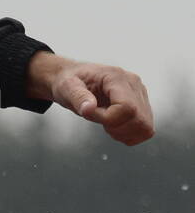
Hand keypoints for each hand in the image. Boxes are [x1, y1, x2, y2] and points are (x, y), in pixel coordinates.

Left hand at [30, 54, 155, 145]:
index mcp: (117, 77)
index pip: (127, 108)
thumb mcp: (66, 87)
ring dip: (123, 133)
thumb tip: (88, 108)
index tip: (88, 113)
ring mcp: (141, 95)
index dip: (107, 118)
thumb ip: (77, 96)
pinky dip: (129, 135)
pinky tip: (113, 126)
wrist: (73, 78)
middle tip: (97, 119)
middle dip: (116, 128)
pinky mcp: (142, 106)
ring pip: (146, 128)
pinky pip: (145, 130)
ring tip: (105, 123)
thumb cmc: (69, 81)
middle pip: (140, 120)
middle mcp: (134, 84)